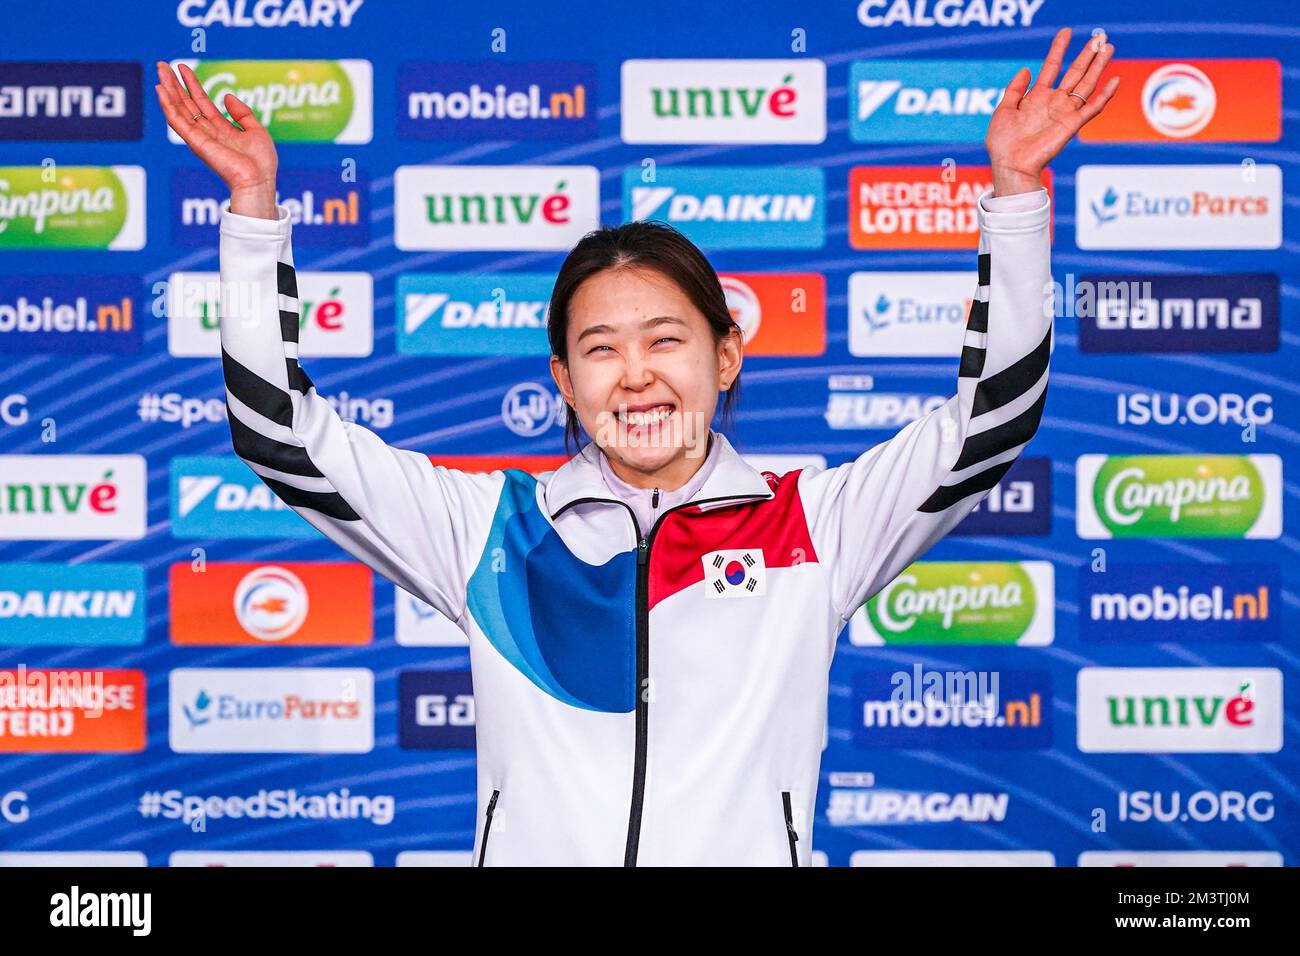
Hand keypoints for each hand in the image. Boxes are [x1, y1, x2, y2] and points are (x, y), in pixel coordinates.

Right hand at [154, 60, 279, 218]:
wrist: (258, 180)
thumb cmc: (261, 163)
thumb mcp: (256, 130)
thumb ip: (242, 113)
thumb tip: (227, 96)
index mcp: (221, 129)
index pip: (201, 102)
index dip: (192, 84)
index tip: (182, 68)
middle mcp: (207, 132)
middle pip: (186, 103)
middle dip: (174, 84)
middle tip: (162, 65)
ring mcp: (199, 137)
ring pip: (178, 109)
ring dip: (168, 89)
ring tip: (160, 71)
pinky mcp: (195, 142)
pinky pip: (177, 121)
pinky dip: (168, 105)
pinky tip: (161, 91)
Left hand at [985, 27, 1118, 195]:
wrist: (1010, 164)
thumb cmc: (1003, 143)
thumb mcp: (1003, 110)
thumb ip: (1014, 89)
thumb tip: (1027, 69)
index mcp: (1036, 97)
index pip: (1051, 67)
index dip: (1059, 49)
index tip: (1066, 32)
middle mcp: (1053, 102)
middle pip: (1075, 72)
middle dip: (1087, 54)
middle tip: (1100, 37)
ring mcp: (1064, 112)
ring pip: (1086, 84)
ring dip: (1098, 66)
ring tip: (1108, 47)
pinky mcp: (1072, 125)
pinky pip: (1092, 108)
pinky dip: (1104, 95)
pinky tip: (1114, 80)